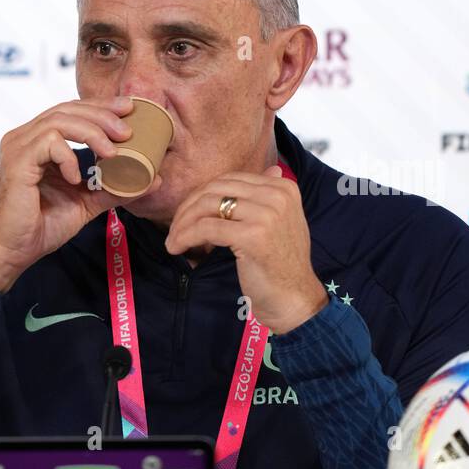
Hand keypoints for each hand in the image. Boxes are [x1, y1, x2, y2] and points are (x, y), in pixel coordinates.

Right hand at [0, 97, 160, 291]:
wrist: (13, 252)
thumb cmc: (42, 226)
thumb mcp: (87, 202)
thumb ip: (115, 187)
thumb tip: (154, 179)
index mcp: (39, 141)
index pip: (72, 111)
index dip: (101, 106)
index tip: (129, 109)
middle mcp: (26, 137)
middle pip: (67, 108)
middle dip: (102, 114)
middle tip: (127, 130)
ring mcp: (18, 146)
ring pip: (60, 119)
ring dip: (92, 131)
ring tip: (113, 151)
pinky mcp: (17, 160)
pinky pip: (49, 142)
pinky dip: (69, 157)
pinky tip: (76, 178)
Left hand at [164, 165, 327, 334]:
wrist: (295, 300)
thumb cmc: (283, 265)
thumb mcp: (283, 222)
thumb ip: (272, 196)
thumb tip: (271, 168)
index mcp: (284, 188)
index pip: (230, 180)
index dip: (202, 195)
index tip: (187, 214)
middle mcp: (277, 195)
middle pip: (216, 189)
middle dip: (188, 207)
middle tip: (175, 227)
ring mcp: (266, 214)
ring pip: (207, 206)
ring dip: (183, 223)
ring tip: (173, 239)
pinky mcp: (252, 235)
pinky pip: (206, 228)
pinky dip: (186, 237)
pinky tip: (177, 248)